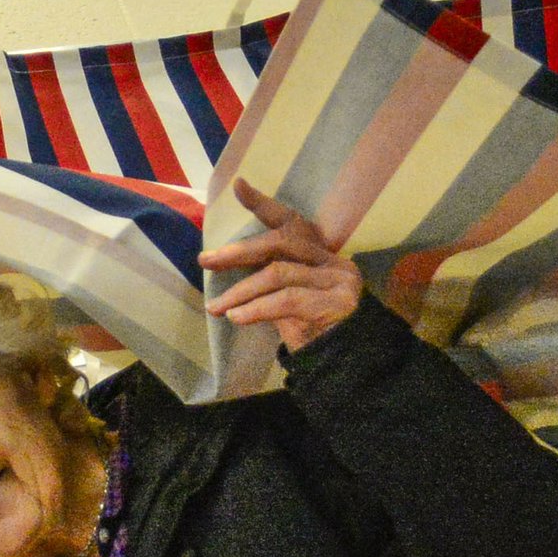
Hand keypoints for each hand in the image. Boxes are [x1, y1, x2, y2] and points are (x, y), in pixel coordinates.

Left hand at [199, 179, 363, 351]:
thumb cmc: (315, 337)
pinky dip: (257, 309)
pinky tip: (237, 318)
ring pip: (278, 274)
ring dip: (241, 292)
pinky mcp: (338, 303)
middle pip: (281, 243)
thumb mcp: (288, 305)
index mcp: (322, 257)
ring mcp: (340, 281)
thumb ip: (269, 284)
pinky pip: (287, 301)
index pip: (292, 223)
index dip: (265, 204)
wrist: (351, 370)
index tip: (238, 186)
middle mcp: (334, 263)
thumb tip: (227, 266)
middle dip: (239, 252)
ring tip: (216, 308)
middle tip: (206, 261)